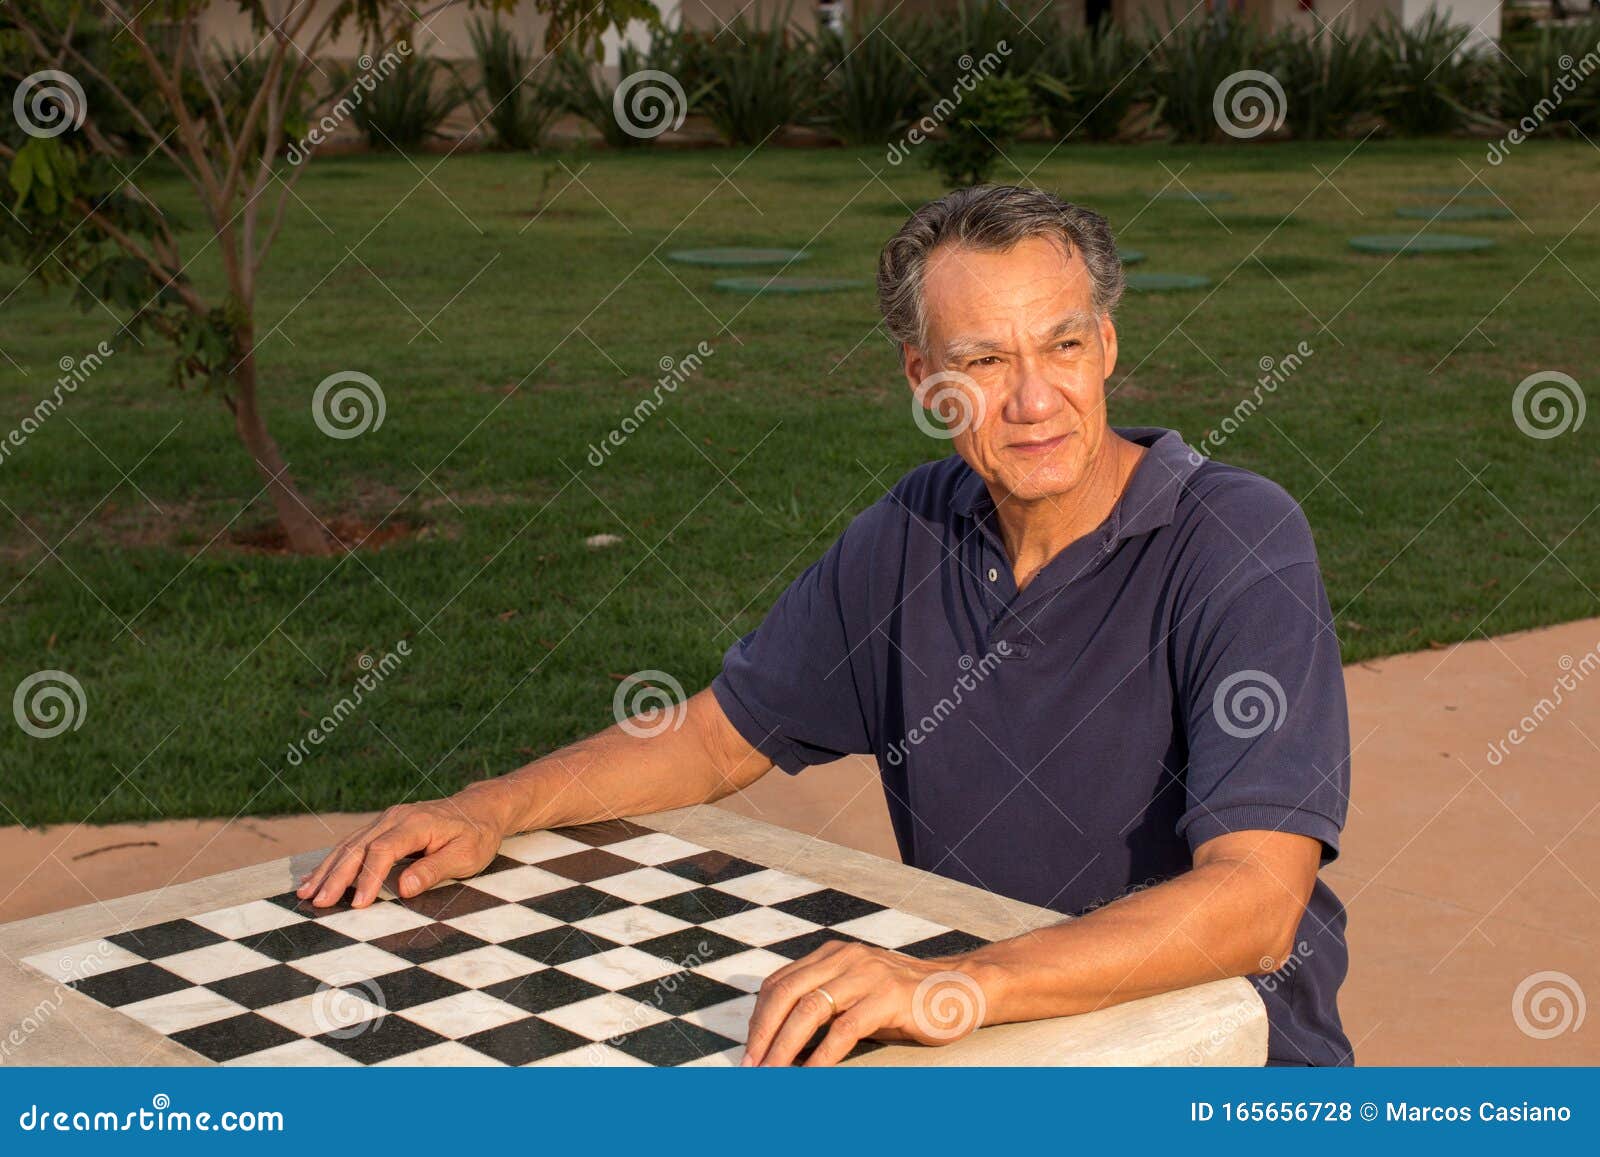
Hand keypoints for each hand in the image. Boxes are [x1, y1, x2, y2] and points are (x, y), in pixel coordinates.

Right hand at [295, 794, 506, 907]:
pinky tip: (316, 876)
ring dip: (327, 869)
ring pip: (350, 845)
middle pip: (358, 847)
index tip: (359, 905)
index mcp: (417, 823)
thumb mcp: (467, 855)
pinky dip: (333, 861)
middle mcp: (396, 817)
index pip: (384, 851)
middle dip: (336, 876)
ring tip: (306, 894)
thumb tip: (403, 888)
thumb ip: (434, 869)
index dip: (369, 878)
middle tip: (318, 903)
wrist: (480, 808)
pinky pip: (353, 843)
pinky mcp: (383, 826)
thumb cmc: (477, 834)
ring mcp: (387, 819)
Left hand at [741, 940, 991, 1066]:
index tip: (750, 1050)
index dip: (759, 1018)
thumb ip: (825, 1007)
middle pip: (787, 993)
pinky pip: (845, 1028)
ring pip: (810, 1009)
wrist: (961, 990)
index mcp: (833, 954)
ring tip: (772, 1075)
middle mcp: (846, 958)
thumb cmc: (904, 1000)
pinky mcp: (889, 997)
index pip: (780, 982)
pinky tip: (811, 1076)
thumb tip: (784, 1045)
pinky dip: (822, 1055)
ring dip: (785, 1047)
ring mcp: (868, 975)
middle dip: (762, 1033)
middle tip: (750, 1068)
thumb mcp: (858, 995)